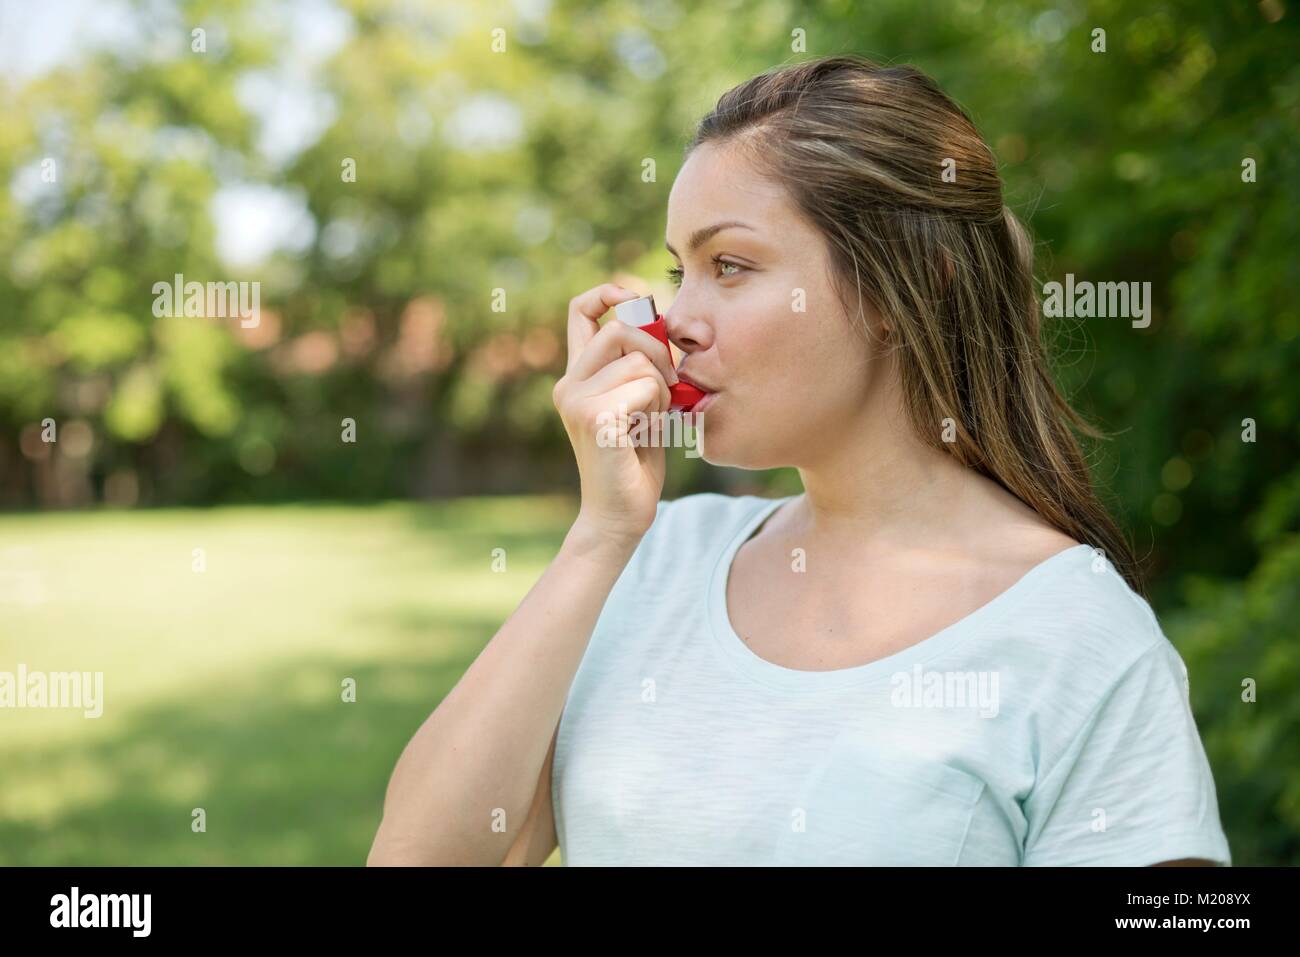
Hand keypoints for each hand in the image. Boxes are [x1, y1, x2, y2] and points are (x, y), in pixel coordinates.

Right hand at [552, 283, 679, 541]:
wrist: (620, 514)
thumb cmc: (636, 461)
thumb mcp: (640, 402)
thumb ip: (640, 366)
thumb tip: (658, 321)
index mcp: (577, 376)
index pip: (581, 310)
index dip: (609, 293)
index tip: (636, 299)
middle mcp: (569, 384)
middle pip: (620, 329)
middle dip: (657, 350)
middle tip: (670, 385)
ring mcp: (577, 400)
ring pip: (638, 361)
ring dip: (660, 388)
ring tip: (651, 420)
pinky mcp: (595, 417)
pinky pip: (645, 387)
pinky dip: (657, 409)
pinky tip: (645, 434)